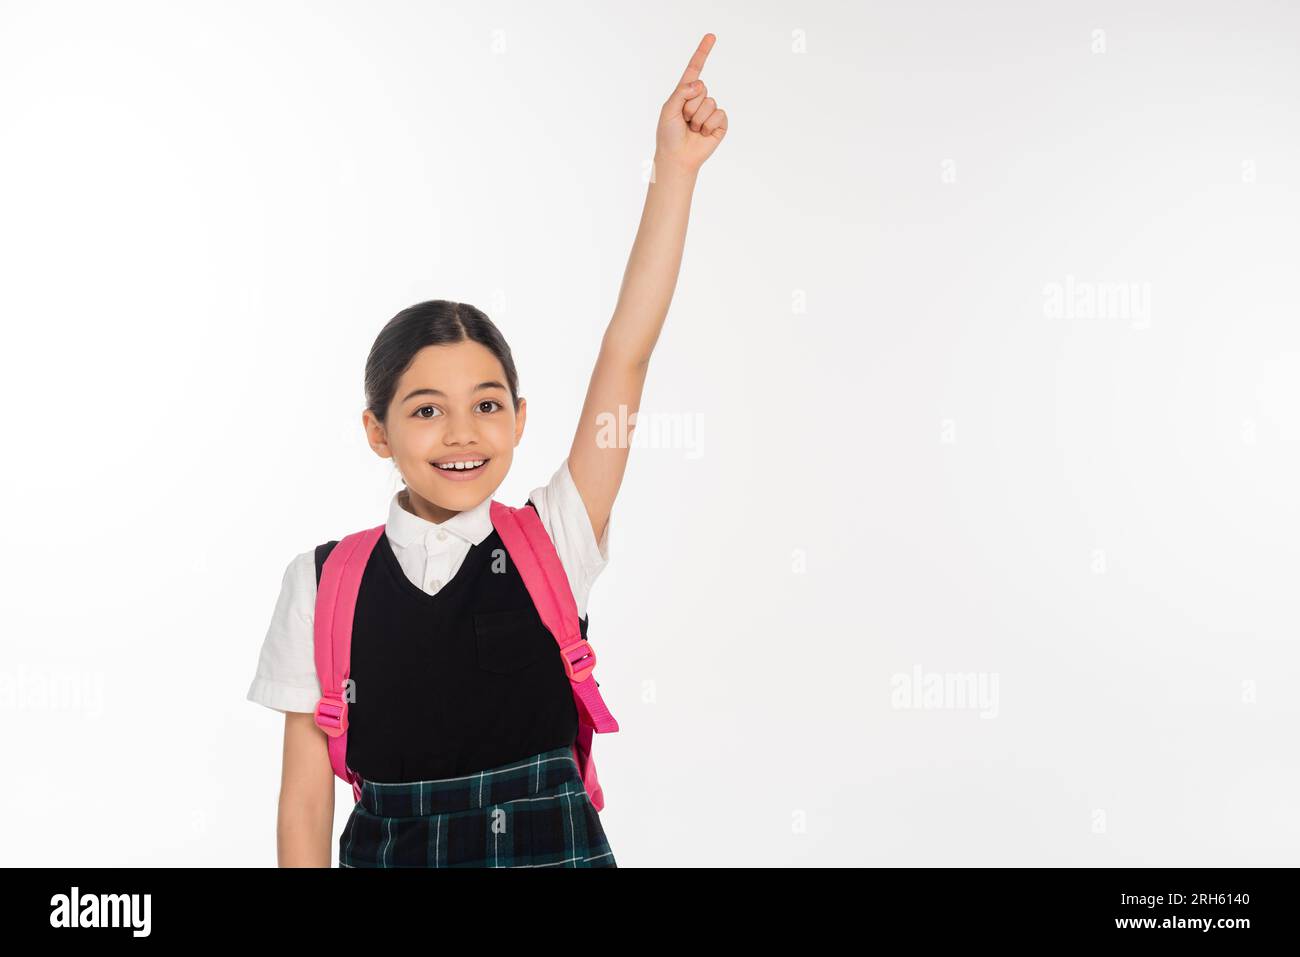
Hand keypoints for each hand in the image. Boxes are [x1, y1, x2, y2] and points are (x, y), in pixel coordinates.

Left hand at [655, 33, 727, 174]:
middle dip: (690, 105)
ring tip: (692, 129)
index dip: (703, 52)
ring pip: (709, 102)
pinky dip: (709, 125)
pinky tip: (702, 134)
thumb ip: (681, 92)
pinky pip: (719, 114)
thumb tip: (699, 83)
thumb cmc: (668, 134)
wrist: (677, 157)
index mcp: (684, 93)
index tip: (711, 36)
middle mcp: (698, 99)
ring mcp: (710, 111)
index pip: (695, 69)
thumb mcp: (668, 109)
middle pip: (701, 88)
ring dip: (698, 118)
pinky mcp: (720, 123)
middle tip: (684, 120)